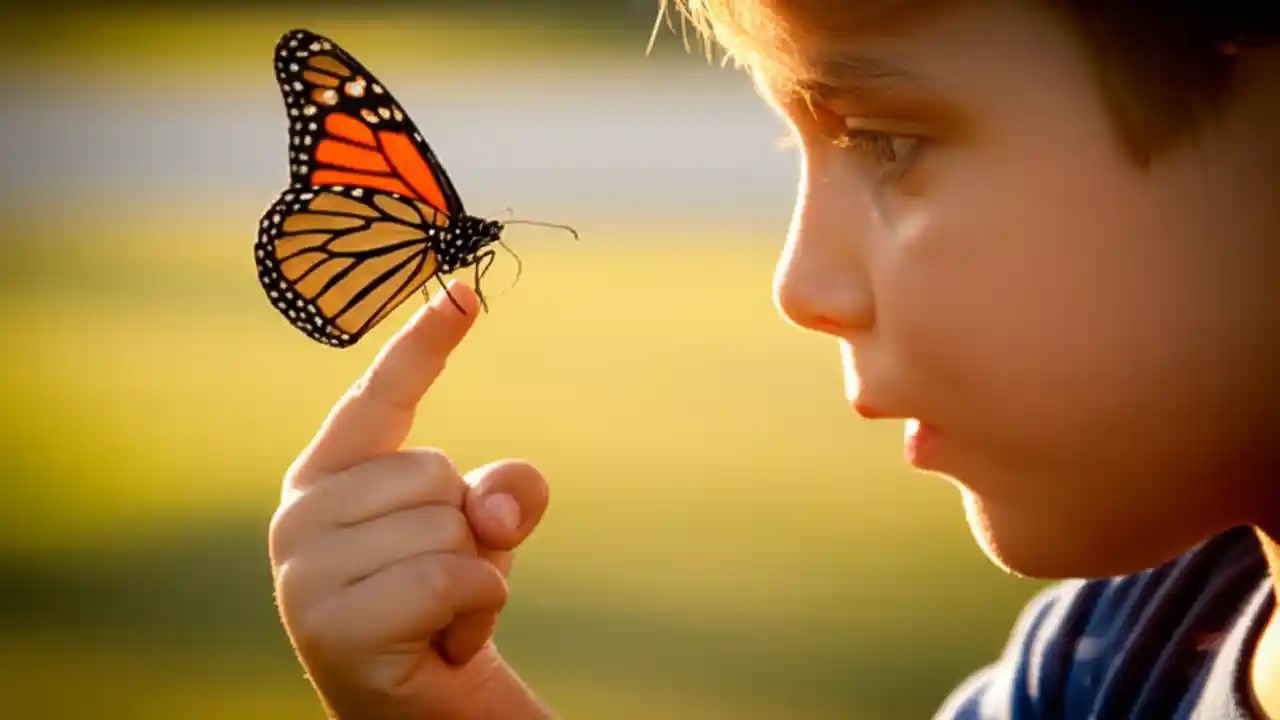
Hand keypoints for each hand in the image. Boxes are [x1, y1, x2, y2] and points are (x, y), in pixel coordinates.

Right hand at [269, 282, 552, 718]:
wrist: (420, 710)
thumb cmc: (441, 609)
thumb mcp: (483, 533)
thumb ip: (503, 493)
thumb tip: (490, 510)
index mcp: (326, 478)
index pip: (378, 398)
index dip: (424, 343)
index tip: (467, 291)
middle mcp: (298, 514)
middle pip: (434, 471)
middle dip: (466, 532)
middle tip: (439, 585)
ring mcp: (305, 571)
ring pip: (449, 528)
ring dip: (476, 580)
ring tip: (438, 618)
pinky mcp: (333, 624)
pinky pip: (455, 579)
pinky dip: (478, 614)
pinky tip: (443, 645)